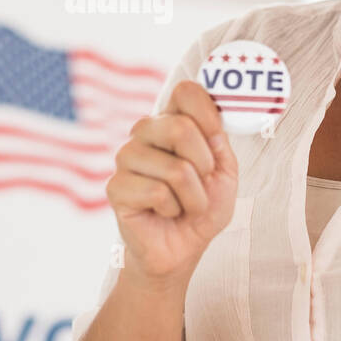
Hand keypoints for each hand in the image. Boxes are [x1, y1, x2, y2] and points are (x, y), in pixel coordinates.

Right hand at [106, 79, 239, 290]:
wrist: (180, 249)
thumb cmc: (201, 208)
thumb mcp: (225, 173)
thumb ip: (220, 144)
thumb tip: (214, 123)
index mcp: (172, 121)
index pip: (185, 91)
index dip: (207, 113)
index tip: (217, 139)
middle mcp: (145, 133)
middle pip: (180, 127)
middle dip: (203, 165)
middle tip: (201, 183)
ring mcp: (126, 158)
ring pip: (174, 168)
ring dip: (193, 196)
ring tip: (184, 204)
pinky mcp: (116, 187)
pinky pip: (158, 193)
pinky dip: (173, 209)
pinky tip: (164, 213)